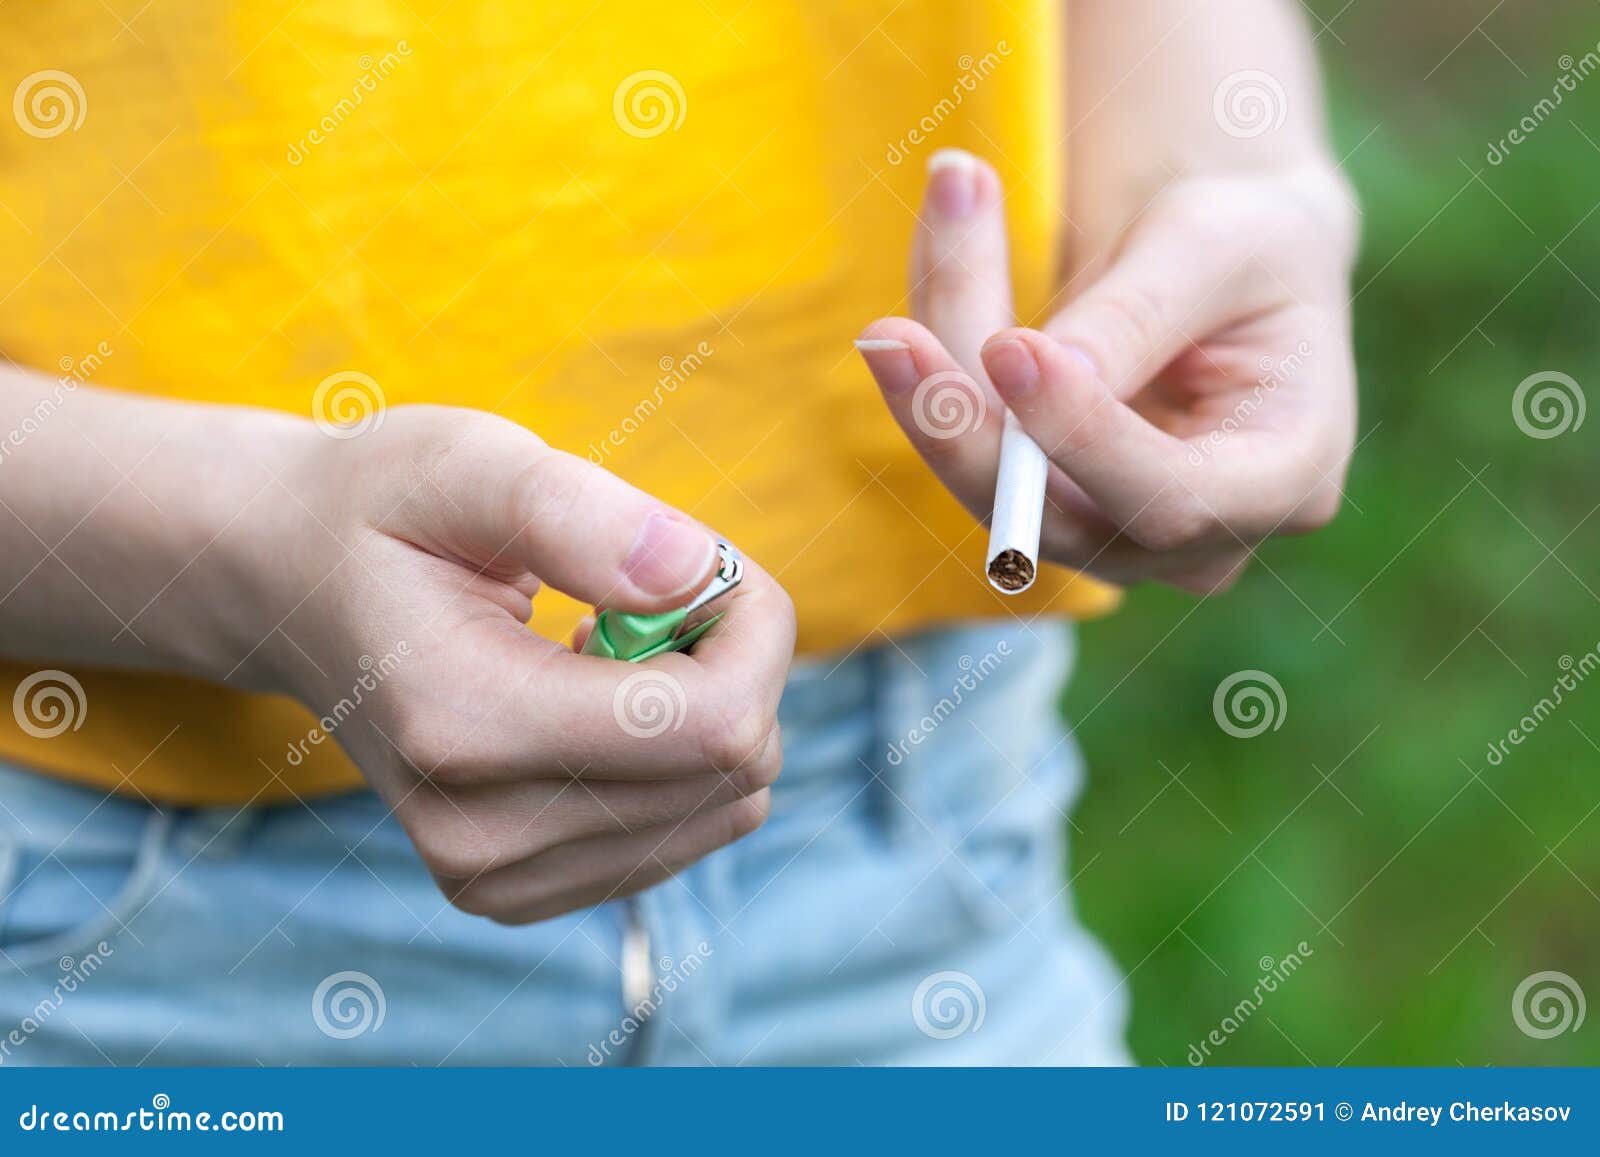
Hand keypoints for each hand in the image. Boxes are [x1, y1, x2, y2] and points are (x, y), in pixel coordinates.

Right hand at [239, 406, 794, 922]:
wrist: (289, 586)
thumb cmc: (380, 510)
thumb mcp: (467, 465)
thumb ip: (577, 514)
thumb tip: (693, 574)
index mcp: (465, 726)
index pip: (713, 724)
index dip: (752, 628)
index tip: (702, 561)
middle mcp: (479, 835)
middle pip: (733, 770)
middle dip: (736, 660)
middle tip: (652, 589)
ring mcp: (499, 879)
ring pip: (729, 805)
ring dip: (713, 707)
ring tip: (613, 641)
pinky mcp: (524, 891)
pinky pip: (693, 829)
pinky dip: (683, 756)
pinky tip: (601, 700)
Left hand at [856, 151, 1358, 593]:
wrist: (1224, 262)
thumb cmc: (1250, 245)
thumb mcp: (1218, 247)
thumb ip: (1136, 316)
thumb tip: (1031, 373)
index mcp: (1286, 479)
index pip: (1169, 499)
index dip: (1080, 436)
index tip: (1010, 345)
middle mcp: (1194, 538)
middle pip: (1052, 518)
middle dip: (963, 426)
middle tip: (890, 336)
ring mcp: (1108, 533)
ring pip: (987, 479)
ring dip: (937, 361)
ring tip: (952, 196)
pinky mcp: (1037, 502)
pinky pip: (964, 439)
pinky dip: (936, 341)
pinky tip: (947, 228)